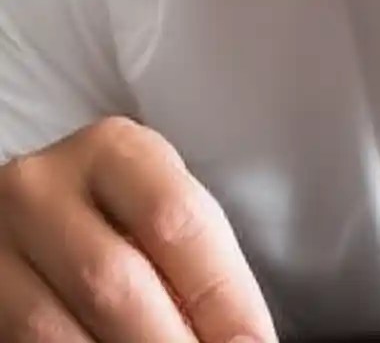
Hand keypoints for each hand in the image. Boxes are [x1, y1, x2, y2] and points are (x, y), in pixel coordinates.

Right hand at [0, 116, 276, 341]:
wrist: (40, 222)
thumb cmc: (126, 224)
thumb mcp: (160, 219)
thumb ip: (196, 268)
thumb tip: (244, 341)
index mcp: (113, 152)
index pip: (178, 223)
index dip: (223, 297)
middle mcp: (40, 188)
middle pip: (115, 282)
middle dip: (174, 342)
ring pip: (55, 331)